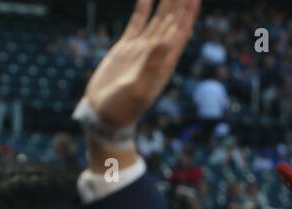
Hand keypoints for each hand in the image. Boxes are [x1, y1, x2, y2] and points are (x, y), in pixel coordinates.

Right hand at [83, 0, 200, 129]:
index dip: (189, 13)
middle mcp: (156, 52)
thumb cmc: (122, 108)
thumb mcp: (138, 89)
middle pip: (172, 20)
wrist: (102, 115)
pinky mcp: (125, 48)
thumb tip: (166, 39)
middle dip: (179, 2)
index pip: (181, 31)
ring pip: (157, 18)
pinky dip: (143, 9)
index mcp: (164, 61)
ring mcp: (141, 48)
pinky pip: (137, 23)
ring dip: (166, 2)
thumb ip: (152, 65)